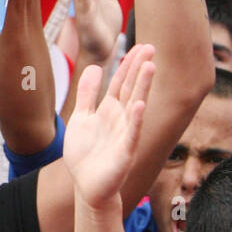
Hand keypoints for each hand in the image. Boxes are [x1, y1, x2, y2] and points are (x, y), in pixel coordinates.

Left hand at [63, 42, 153, 208]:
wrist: (87, 186)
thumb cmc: (86, 153)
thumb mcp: (81, 117)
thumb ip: (88, 94)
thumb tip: (96, 67)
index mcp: (110, 110)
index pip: (121, 82)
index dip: (128, 64)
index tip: (138, 45)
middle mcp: (121, 119)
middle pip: (131, 89)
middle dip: (139, 69)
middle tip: (150, 47)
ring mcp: (125, 134)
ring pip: (135, 106)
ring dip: (143, 87)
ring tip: (150, 67)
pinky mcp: (124, 152)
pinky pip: (131, 133)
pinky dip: (135, 119)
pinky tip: (139, 105)